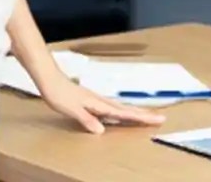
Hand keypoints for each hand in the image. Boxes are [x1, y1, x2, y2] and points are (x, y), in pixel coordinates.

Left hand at [40, 75, 165, 133]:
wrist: (49, 79)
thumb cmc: (59, 94)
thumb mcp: (71, 109)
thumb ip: (87, 119)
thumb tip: (102, 130)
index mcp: (99, 103)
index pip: (124, 112)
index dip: (140, 117)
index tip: (156, 119)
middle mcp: (100, 100)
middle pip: (127, 108)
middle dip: (144, 114)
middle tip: (160, 118)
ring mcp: (97, 99)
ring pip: (121, 107)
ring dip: (134, 112)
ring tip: (146, 116)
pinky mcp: (91, 99)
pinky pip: (112, 106)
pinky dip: (122, 110)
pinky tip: (120, 113)